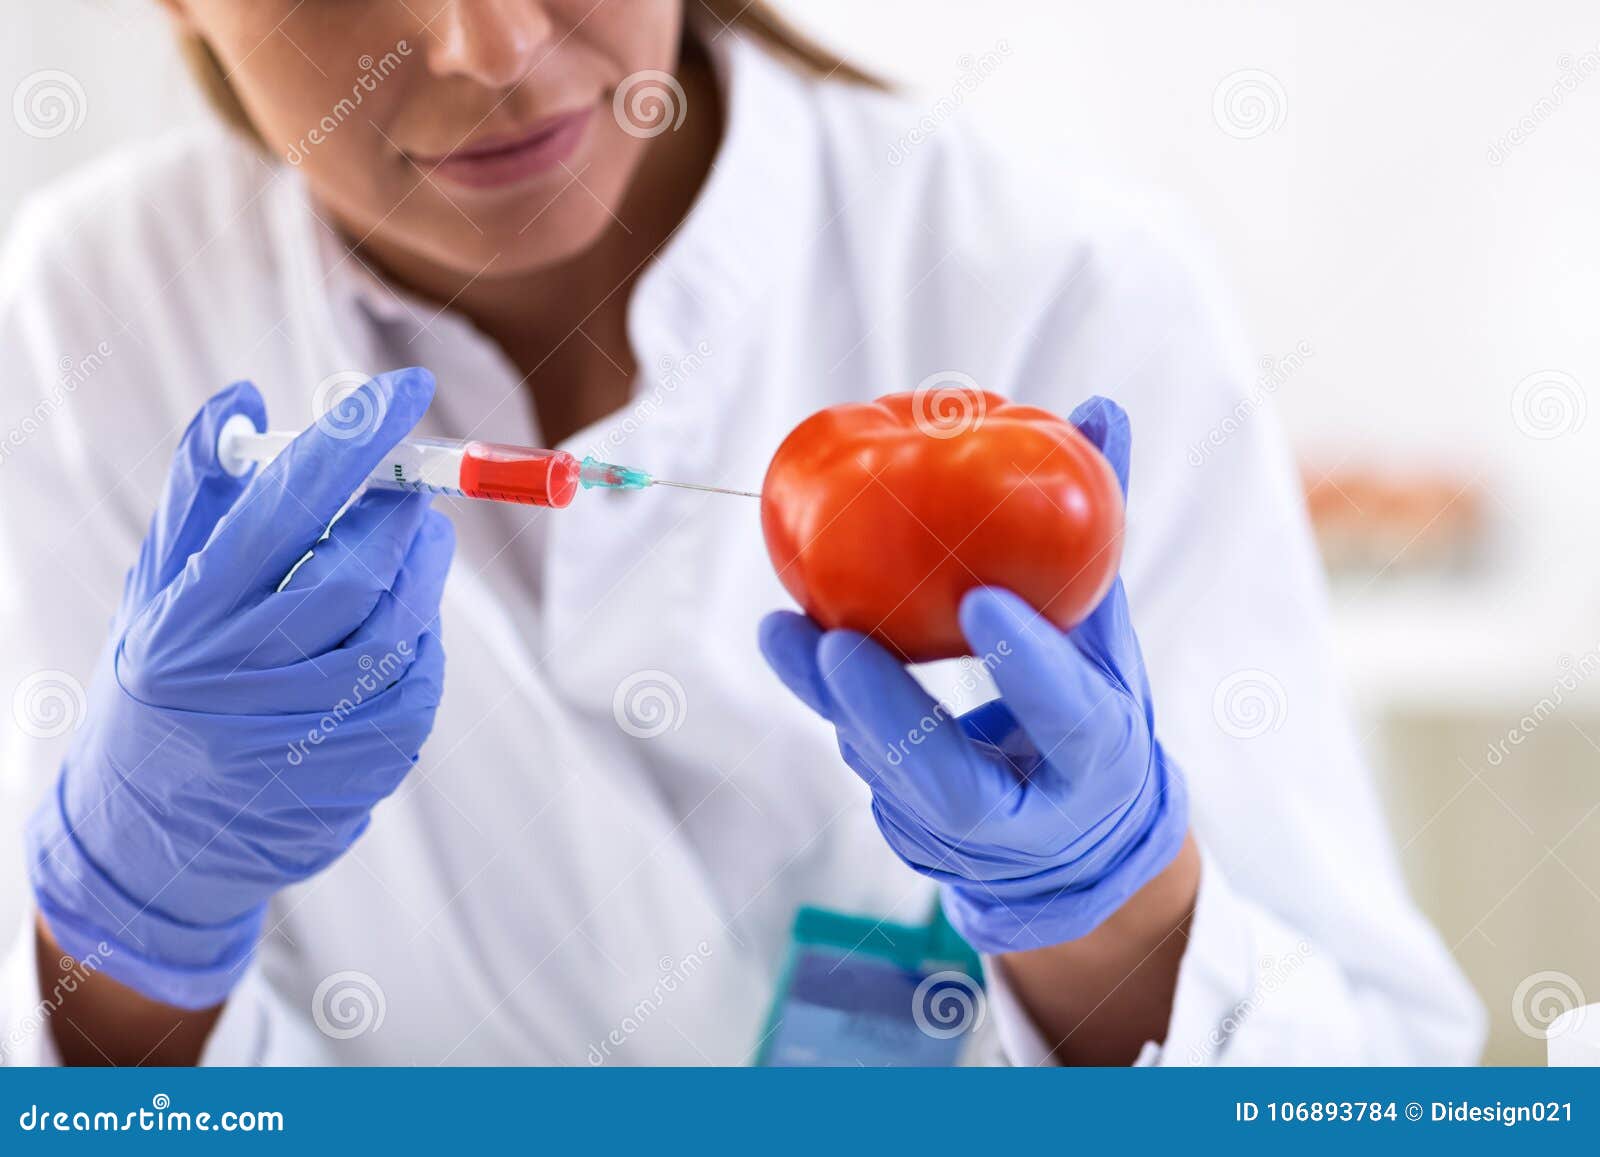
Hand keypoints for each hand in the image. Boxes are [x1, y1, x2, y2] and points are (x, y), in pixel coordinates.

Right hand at [27, 369, 452, 1008]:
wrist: (157, 841)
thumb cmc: (160, 685)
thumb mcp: (157, 591)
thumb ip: (201, 496)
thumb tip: (244, 400)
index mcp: (189, 622)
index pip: (285, 511)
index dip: (352, 444)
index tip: (404, 391)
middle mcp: (248, 681)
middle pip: (359, 567)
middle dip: (396, 510)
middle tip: (405, 483)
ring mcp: (317, 731)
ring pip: (405, 618)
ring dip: (421, 562)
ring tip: (406, 541)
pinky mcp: (373, 762)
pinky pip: (423, 667)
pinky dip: (421, 626)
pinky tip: (392, 621)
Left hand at [759, 396, 1186, 953]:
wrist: (1079, 840)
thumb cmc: (1095, 715)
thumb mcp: (1110, 642)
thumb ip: (1095, 543)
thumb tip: (1097, 411)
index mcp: (1099, 762)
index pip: (1068, 718)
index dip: (1027, 663)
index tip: (982, 597)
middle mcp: (1028, 817)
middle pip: (951, 782)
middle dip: (891, 712)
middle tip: (840, 643)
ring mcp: (959, 835)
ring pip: (886, 778)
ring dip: (834, 700)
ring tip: (787, 631)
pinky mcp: (908, 825)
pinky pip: (863, 760)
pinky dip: (828, 698)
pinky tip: (791, 640)